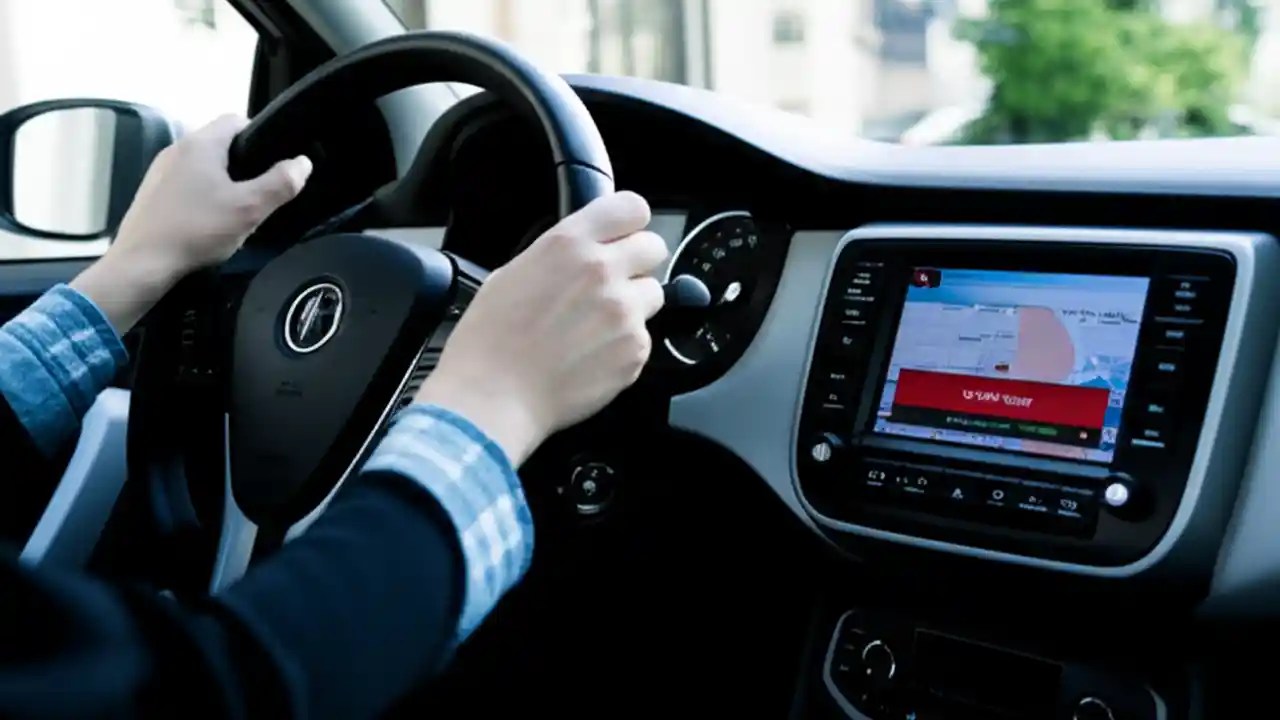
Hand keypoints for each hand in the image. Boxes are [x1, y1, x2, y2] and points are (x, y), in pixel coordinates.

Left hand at [71, 114, 312, 333]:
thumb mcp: (250, 209)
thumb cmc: (198, 229)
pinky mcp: (151, 192)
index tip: (274, 165)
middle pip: (220, 143)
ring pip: (202, 165)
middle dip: (243, 164)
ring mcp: (160, 170)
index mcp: (201, 144)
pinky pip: (186, 182)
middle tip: (259, 194)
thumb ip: (281, 183)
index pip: (237, 120)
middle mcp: (177, 148)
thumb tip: (303, 162)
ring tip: (235, 210)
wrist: (142, 263)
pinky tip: (207, 221)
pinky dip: (201, 194)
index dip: (261, 136)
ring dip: (222, 181)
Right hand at [416, 191, 668, 465]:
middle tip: (612, 284)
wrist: (494, 396)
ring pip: (653, 294)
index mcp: (569, 243)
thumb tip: (585, 252)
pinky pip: (644, 337)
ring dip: (633, 305)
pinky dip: (624, 345)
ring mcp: (624, 311)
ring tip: (595, 327)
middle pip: (654, 247)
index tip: (623, 236)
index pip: (632, 208)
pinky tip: (591, 355)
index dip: (629, 224)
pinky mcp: (636, 349)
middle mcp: (602, 271)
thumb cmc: (491, 340)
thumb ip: (560, 256)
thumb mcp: (513, 272)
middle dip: (636, 263)